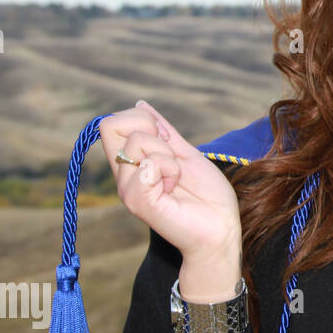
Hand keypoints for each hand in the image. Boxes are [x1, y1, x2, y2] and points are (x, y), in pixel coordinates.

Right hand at [99, 100, 241, 262]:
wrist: (221, 228)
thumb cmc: (207, 196)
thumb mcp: (185, 153)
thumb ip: (164, 131)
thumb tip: (141, 104)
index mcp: (133, 163)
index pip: (112, 122)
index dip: (141, 119)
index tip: (166, 140)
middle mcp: (124, 175)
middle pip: (111, 126)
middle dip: (151, 131)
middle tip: (170, 158)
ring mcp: (128, 188)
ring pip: (136, 142)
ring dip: (168, 155)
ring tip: (175, 179)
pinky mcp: (138, 201)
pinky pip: (147, 165)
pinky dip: (169, 169)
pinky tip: (173, 188)